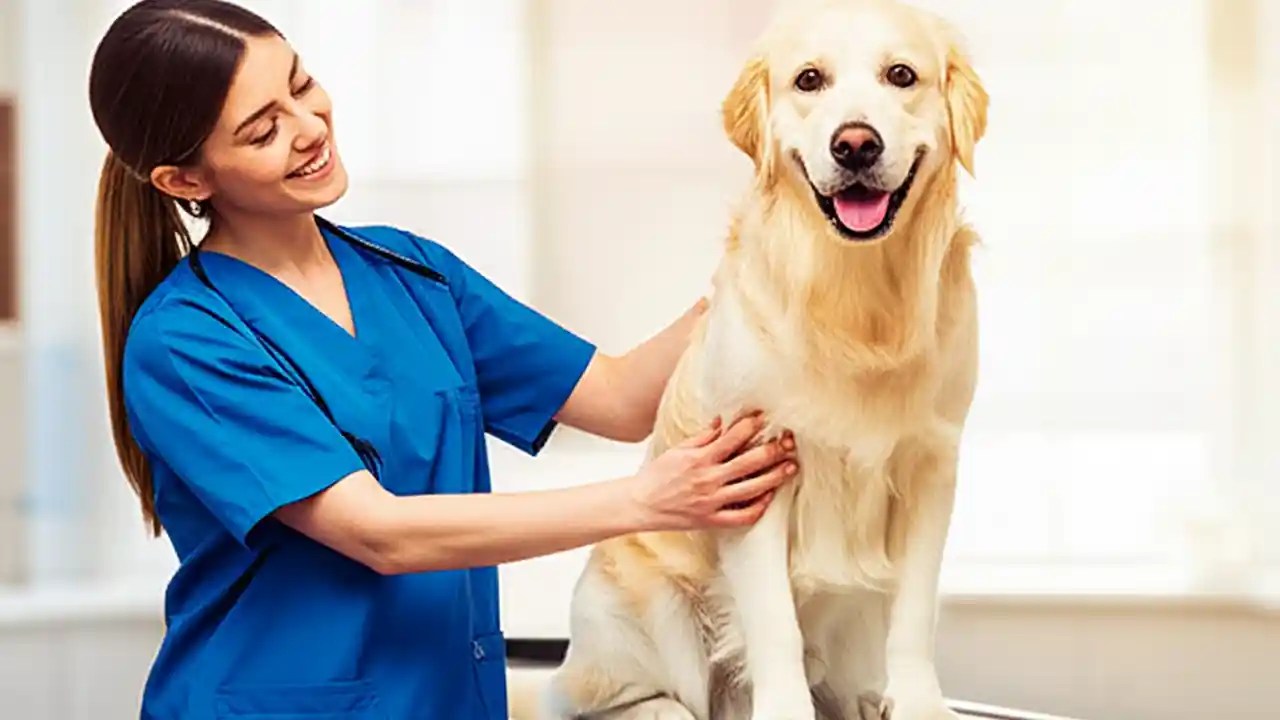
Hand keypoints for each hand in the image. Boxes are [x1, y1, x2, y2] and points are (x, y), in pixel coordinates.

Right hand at [626, 411, 797, 531]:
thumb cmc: (656, 476)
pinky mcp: (711, 519)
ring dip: (774, 477)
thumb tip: (721, 423)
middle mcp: (708, 479)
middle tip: (789, 442)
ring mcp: (711, 501)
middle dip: (772, 450)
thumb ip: (702, 437)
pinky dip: (758, 508)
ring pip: (751, 489)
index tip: (764, 418)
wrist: (639, 505)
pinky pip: (741, 516)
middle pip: (748, 462)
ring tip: (790, 467)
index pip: (731, 438)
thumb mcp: (677, 450)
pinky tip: (768, 497)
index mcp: (699, 459)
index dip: (750, 426)